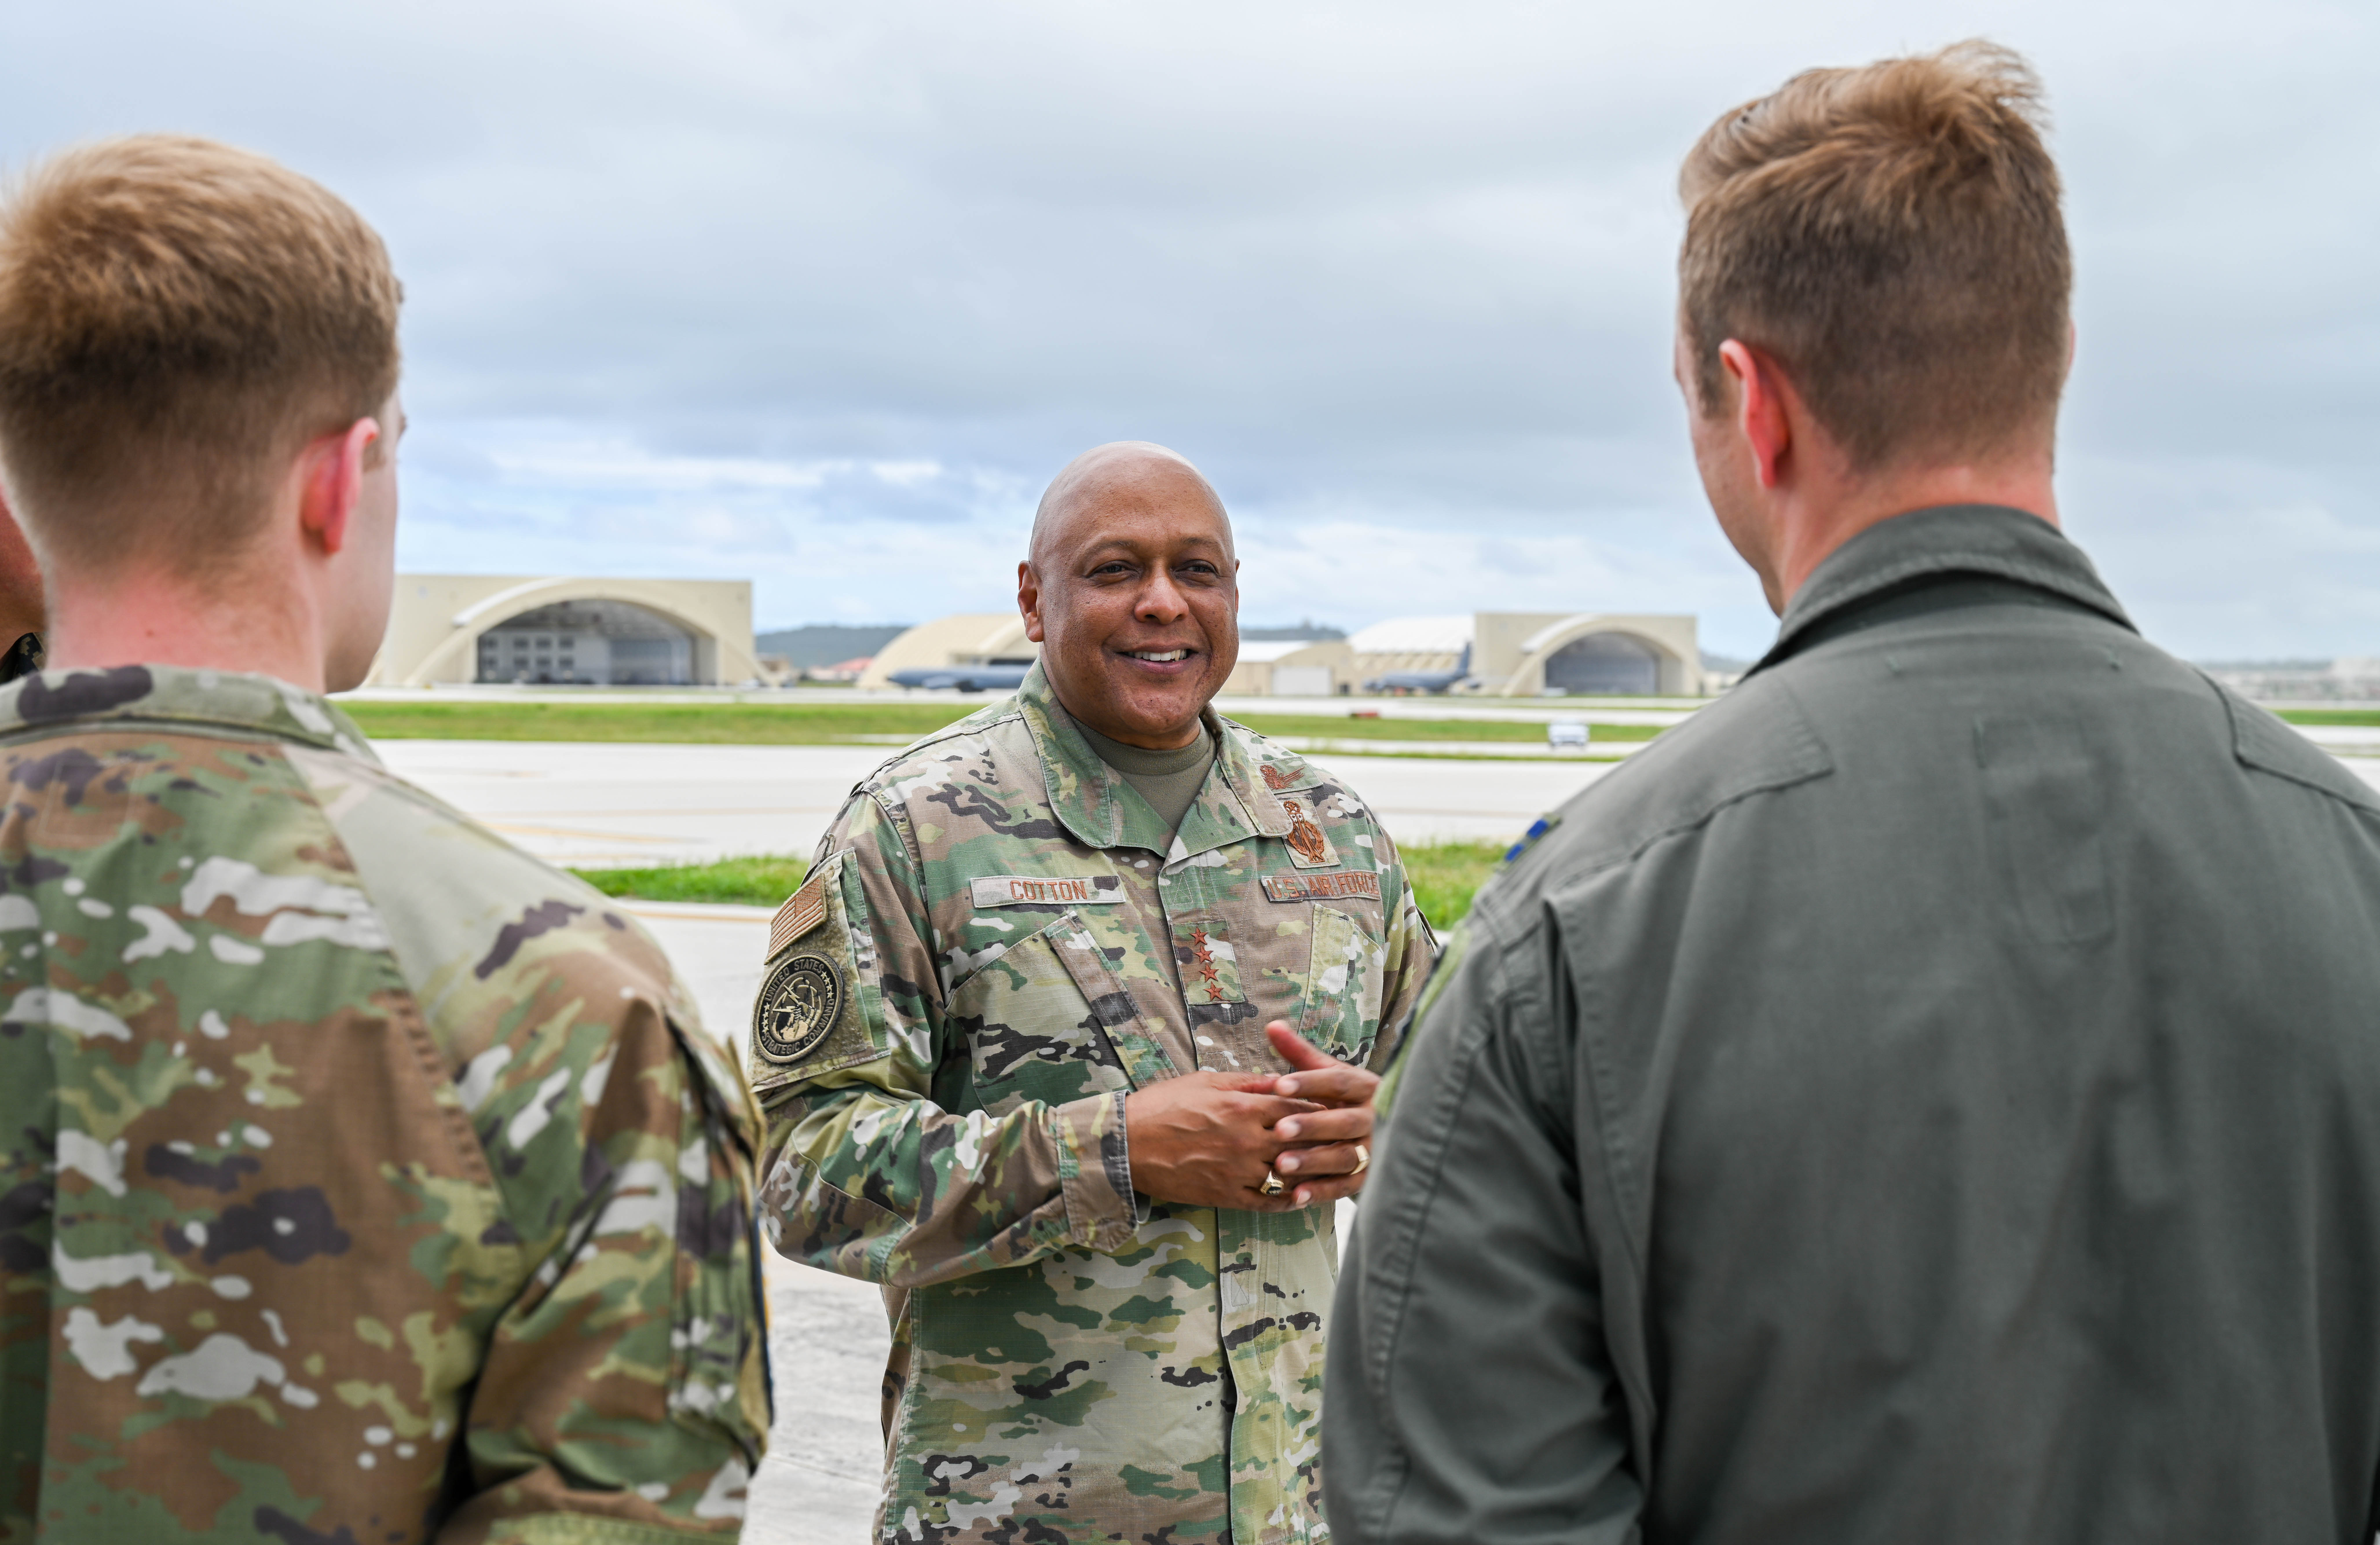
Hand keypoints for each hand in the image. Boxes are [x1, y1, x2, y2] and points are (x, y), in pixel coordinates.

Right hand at [1123, 1071, 1316, 1209]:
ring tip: (1329, 1171)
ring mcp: (1237, 1172)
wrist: (1127, 1143)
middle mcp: (1246, 1141)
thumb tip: (1282, 1080)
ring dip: (1310, 1173)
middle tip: (1341, 1141)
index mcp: (1243, 1107)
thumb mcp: (1206, 1082)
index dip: (1318, 1110)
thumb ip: (1248, 1082)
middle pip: (1300, 1143)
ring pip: (1288, 1175)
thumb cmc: (1164, 1105)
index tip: (1332, 1110)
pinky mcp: (1225, 1196)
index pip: (1296, 1109)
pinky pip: (1266, 1202)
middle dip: (1323, 1141)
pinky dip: (1287, 1201)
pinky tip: (1300, 1197)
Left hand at [1262, 1021, 1380, 1207]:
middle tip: (1279, 1130)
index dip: (1310, 1083)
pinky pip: (1346, 1186)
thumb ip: (1300, 1053)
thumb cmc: (1345, 1098)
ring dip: (1314, 1161)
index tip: (1279, 1084)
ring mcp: (1375, 1149)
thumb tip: (1272, 1024)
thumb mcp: (1328, 1073)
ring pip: (1345, 1156)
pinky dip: (1322, 1192)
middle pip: (1344, 1122)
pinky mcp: (1369, 1177)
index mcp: (1366, 1087)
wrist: (1389, 1131)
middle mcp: (1374, 1118)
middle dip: (1312, 1126)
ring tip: (1281, 1164)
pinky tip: (1296, 1197)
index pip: (1339, 1081)